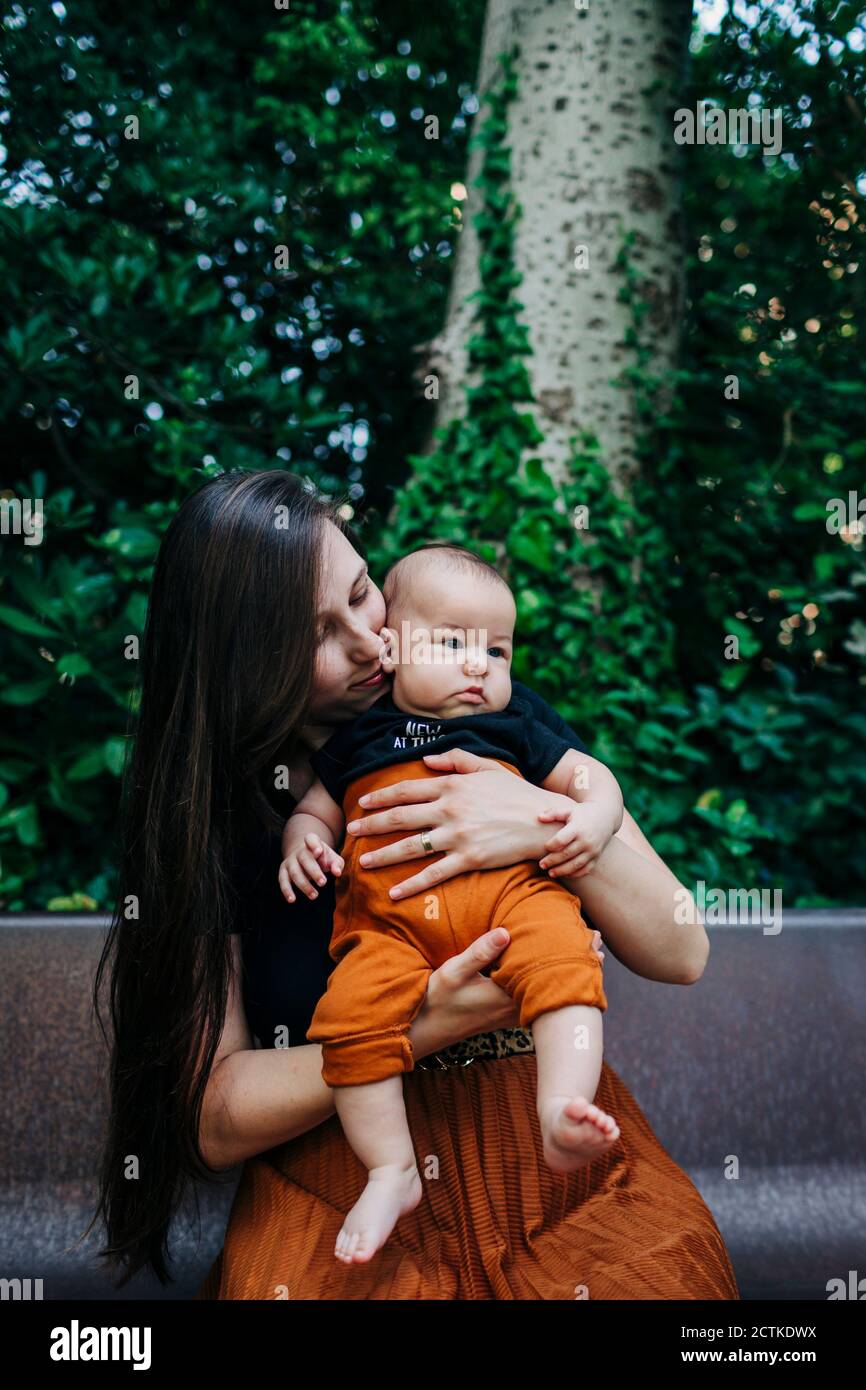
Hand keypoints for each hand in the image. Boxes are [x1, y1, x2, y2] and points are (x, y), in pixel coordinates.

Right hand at [278, 833, 343, 903]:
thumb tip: (337, 873)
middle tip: (323, 882)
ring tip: (314, 895)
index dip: (314, 844)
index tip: (319, 851)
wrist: (305, 855)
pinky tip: (292, 899)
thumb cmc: (323, 858)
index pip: (311, 839)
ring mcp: (290, 860)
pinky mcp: (283, 871)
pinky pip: (283, 880)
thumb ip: (337, 864)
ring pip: (294, 872)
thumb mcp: (332, 857)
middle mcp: (299, 850)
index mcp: (312, 842)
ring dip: (304, 884)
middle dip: (313, 871)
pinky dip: (287, 890)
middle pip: (305, 859)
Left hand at [344, 747, 571, 898]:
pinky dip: (411, 885)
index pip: (407, 790)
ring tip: (362, 862)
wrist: (545, 822)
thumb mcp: (488, 768)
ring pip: (410, 846)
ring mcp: (458, 835)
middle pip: (400, 817)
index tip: (362, 803)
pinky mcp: (469, 858)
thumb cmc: (517, 794)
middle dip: (371, 825)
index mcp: (452, 785)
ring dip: (382, 855)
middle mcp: (450, 809)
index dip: (381, 796)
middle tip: (350, 832)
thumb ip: (457, 760)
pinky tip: (393, 892)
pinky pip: (433, 874)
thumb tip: (426, 759)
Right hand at [408, 925, 606, 1056]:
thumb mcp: (453, 973)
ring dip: (561, 970)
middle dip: (574, 961)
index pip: (550, 975)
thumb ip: (479, 953)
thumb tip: (506, 932)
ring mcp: (511, 1014)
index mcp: (508, 996)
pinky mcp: (504, 1014)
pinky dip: (546, 979)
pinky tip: (550, 966)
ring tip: (583, 950)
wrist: (424, 1032)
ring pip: (547, 991)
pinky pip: (534, 996)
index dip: (571, 957)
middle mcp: (515, 1008)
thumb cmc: (436, 1001)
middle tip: (597, 939)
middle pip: (555, 984)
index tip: (591, 938)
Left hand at [537, 801, 615, 878]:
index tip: (544, 847)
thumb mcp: (569, 810)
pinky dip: (575, 874)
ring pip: (575, 865)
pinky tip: (564, 874)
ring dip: (562, 871)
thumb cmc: (583, 813)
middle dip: (552, 861)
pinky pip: (585, 869)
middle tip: (541, 865)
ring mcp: (593, 850)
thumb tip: (539, 817)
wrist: (606, 816)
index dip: (551, 845)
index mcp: (578, 828)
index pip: (562, 840)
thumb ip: (553, 813)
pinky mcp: (596, 857)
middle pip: (566, 854)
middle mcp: (586, 840)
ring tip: (550, 873)